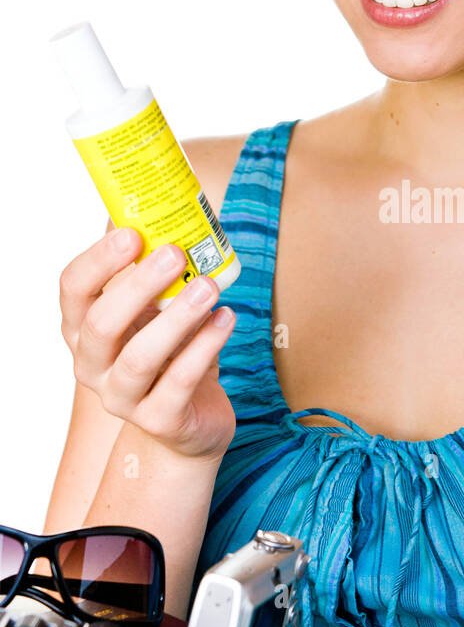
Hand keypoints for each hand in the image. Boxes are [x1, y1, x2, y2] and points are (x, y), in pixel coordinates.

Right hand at [59, 226, 236, 461]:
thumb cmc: (170, 352)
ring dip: (177, 318)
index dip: (99, 261)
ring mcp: (122, 398)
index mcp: (83, 329)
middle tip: (175, 253)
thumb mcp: (154, 309)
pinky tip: (227, 318)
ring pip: (140, 358)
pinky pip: (180, 382)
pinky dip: (206, 346)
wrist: (189, 422)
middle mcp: (92, 365)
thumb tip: (157, 204)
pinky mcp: (160, 421)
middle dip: (139, 286)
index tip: (132, 233)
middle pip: (102, 324)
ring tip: (208, 286)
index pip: (73, 290)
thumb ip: (151, 268)